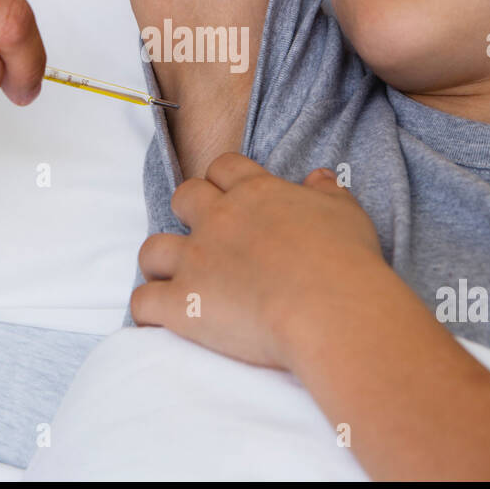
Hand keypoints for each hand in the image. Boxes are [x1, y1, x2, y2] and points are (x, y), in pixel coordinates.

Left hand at [132, 152, 388, 368]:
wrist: (330, 312)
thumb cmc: (346, 262)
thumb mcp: (346, 215)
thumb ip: (327, 192)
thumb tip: (319, 176)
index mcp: (255, 193)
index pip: (223, 168)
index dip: (224, 181)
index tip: (232, 197)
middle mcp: (218, 220)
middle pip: (183, 198)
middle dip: (189, 213)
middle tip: (207, 237)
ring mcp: (195, 261)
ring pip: (152, 249)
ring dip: (159, 261)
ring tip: (173, 278)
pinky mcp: (182, 304)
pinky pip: (143, 302)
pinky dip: (146, 311)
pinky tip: (159, 321)